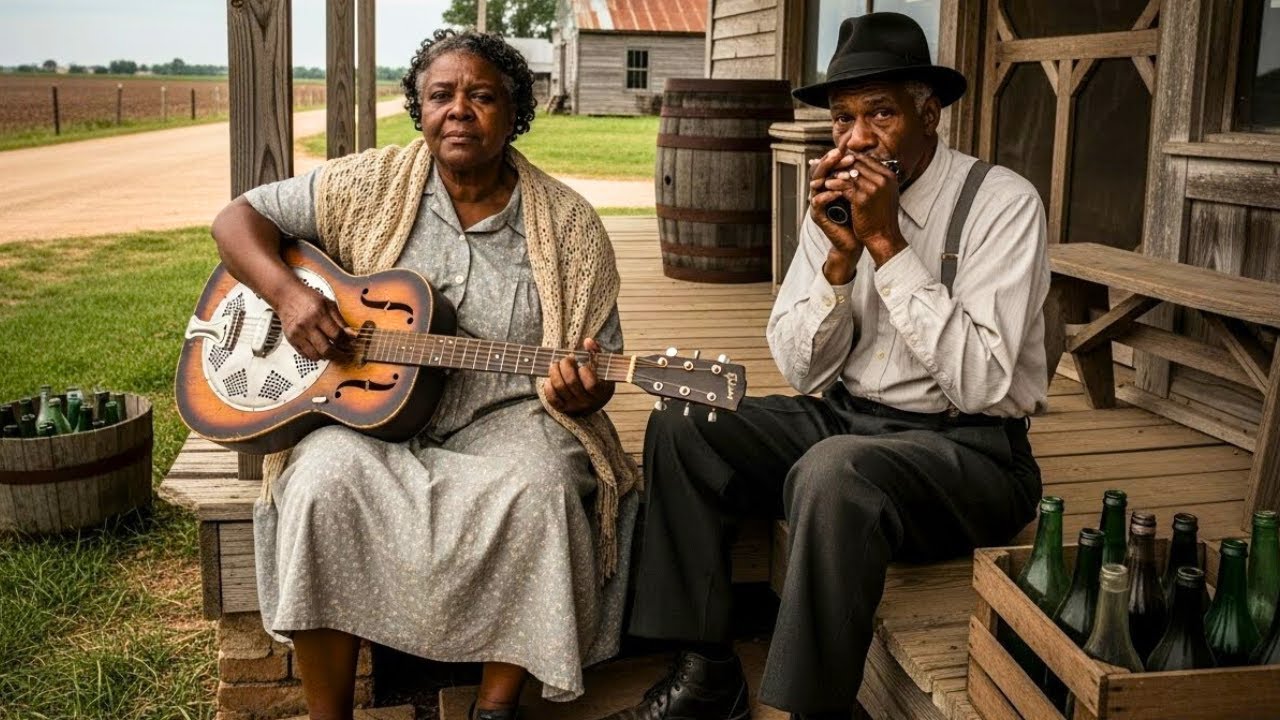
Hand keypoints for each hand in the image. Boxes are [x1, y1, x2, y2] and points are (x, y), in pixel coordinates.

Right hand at [272, 279, 354, 360]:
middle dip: (338, 354)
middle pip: (326, 349)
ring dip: (326, 356)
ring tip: (332, 352)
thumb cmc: (308, 298)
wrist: (286, 296)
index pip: (336, 335)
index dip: (346, 342)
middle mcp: (307, 325)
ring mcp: (297, 333)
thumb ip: (340, 320)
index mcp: (318, 314)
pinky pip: (305, 354)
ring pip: (315, 355)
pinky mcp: (291, 339)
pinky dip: (314, 355)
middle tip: (344, 354)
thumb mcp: (328, 304)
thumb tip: (352, 335)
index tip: (350, 344)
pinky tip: (320, 350)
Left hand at [544, 338, 614, 415]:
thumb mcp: (602, 367)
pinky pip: (552, 399)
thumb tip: (588, 341)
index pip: (591, 384)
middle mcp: (587, 401)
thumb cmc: (598, 379)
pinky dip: (548, 387)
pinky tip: (550, 378)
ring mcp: (574, 406)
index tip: (582, 365)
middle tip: (566, 359)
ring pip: (560, 388)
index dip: (585, 373)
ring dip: (554, 372)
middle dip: (566, 366)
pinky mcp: (563, 408)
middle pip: (572, 383)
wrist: (593, 401)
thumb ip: (596, 353)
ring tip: (555, 364)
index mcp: (600, 392)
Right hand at [809, 148, 862, 254]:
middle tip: (839, 153)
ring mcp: (816, 204)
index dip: (837, 158)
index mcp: (827, 185)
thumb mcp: (859, 193)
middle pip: (818, 171)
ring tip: (842, 170)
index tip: (850, 151)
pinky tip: (839, 191)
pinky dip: (828, 195)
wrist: (856, 240)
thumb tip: (867, 158)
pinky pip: (818, 202)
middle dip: (829, 161)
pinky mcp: (817, 216)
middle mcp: (819, 192)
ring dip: (828, 175)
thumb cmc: (859, 216)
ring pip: (815, 184)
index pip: (827, 166)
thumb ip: (857, 178)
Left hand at [826, 152, 907, 266]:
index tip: (838, 161)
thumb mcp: (883, 193)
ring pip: (849, 173)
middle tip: (828, 165)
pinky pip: (844, 186)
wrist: (883, 236)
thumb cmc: (881, 217)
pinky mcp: (863, 198)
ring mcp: (874, 188)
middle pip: (857, 163)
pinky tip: (826, 185)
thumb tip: (860, 167)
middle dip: (841, 163)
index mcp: (889, 176)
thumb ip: (875, 179)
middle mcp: (884, 179)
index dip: (850, 159)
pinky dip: (834, 184)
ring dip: (836, 173)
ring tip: (825, 174)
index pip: (866, 159)